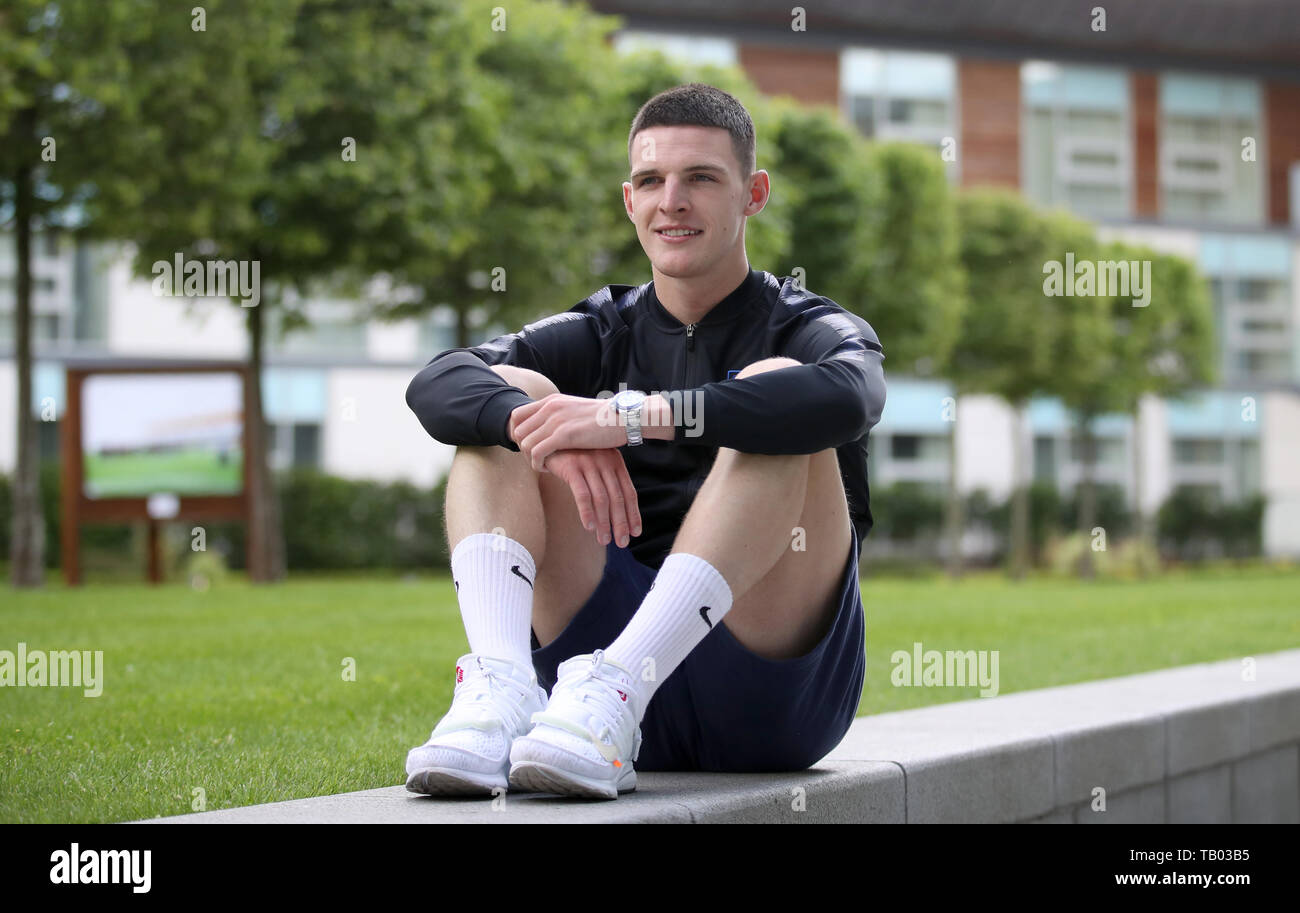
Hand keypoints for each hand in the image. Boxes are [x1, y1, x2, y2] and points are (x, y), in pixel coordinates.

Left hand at [510, 393, 626, 470]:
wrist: (623, 417)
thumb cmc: (604, 419)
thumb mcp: (576, 410)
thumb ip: (561, 414)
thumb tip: (552, 425)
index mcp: (551, 401)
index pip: (517, 415)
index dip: (519, 433)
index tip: (530, 446)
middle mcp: (550, 408)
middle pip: (518, 431)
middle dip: (523, 448)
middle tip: (536, 459)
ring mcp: (556, 421)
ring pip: (526, 444)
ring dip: (530, 458)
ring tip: (543, 465)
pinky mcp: (564, 435)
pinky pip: (537, 453)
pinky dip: (538, 464)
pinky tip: (548, 469)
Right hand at [543, 448, 641, 547]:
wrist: (549, 437)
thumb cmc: (573, 455)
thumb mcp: (594, 464)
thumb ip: (605, 481)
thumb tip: (615, 512)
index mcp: (615, 462)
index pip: (629, 492)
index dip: (633, 514)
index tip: (635, 533)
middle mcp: (606, 462)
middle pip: (618, 498)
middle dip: (621, 523)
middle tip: (622, 543)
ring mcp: (589, 463)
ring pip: (602, 499)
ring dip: (604, 523)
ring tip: (604, 540)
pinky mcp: (572, 466)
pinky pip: (582, 494)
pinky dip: (587, 512)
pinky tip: (588, 527)